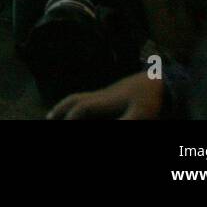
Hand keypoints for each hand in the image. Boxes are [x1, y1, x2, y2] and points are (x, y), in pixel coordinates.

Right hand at [47, 71, 164, 119]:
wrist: (159, 80)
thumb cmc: (150, 98)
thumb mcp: (140, 114)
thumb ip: (126, 122)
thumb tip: (114, 125)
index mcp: (104, 101)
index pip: (80, 108)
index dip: (70, 117)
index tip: (58, 124)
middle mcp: (100, 96)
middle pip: (73, 100)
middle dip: (59, 110)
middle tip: (48, 119)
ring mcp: (104, 93)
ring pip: (78, 97)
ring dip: (64, 106)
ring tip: (54, 115)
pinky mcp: (110, 94)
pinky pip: (86, 98)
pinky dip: (75, 105)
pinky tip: (78, 112)